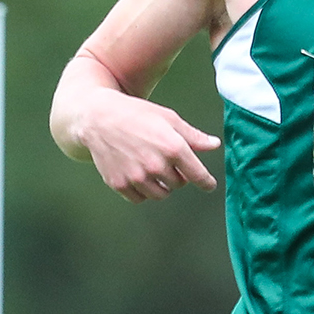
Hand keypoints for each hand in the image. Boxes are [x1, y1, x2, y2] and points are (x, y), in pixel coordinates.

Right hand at [77, 90, 220, 202]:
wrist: (99, 118)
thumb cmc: (136, 115)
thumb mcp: (169, 119)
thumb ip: (193, 136)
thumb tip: (214, 145)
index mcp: (173, 148)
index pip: (197, 175)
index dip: (206, 182)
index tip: (209, 185)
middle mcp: (156, 165)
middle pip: (178, 184)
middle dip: (177, 175)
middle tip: (166, 160)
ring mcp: (136, 177)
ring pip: (160, 194)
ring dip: (161, 185)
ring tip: (152, 167)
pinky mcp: (120, 184)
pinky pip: (140, 198)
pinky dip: (142, 191)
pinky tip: (138, 174)